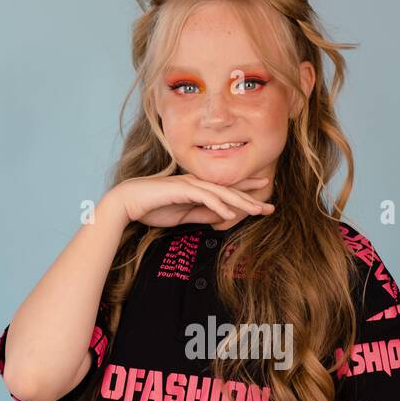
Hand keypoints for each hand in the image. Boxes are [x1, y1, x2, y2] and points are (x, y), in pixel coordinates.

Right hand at [104, 174, 274, 230]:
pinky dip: (218, 205)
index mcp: (198, 188)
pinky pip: (204, 197)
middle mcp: (197, 182)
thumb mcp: (184, 216)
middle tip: (271, 207)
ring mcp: (189, 184)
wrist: (128, 202)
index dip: (246, 190)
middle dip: (251, 198)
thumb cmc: (153, 207)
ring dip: (240, 201)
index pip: (226, 189)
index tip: (264, 195)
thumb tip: (222, 218)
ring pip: (221, 192)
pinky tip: (230, 213)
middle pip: (229, 190)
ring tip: (257, 211)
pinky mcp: (181, 189)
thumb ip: (203, 215)